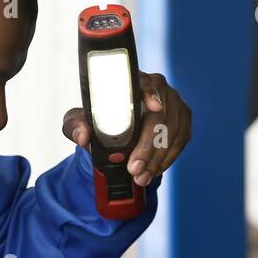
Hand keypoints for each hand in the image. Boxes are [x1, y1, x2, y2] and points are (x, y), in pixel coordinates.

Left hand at [61, 71, 191, 185]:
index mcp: (131, 80)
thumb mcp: (78, 122)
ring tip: (141, 177)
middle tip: (134, 168)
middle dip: (147, 146)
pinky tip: (154, 171)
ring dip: (157, 158)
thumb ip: (75, 126)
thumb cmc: (96, 120)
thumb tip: (83, 136)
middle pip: (159, 115)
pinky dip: (167, 159)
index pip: (144, 81)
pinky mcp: (183, 119)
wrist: (113, 130)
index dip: (150, 92)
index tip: (154, 107)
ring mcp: (174, 102)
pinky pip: (180, 140)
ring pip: (172, 131)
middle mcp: (157, 86)